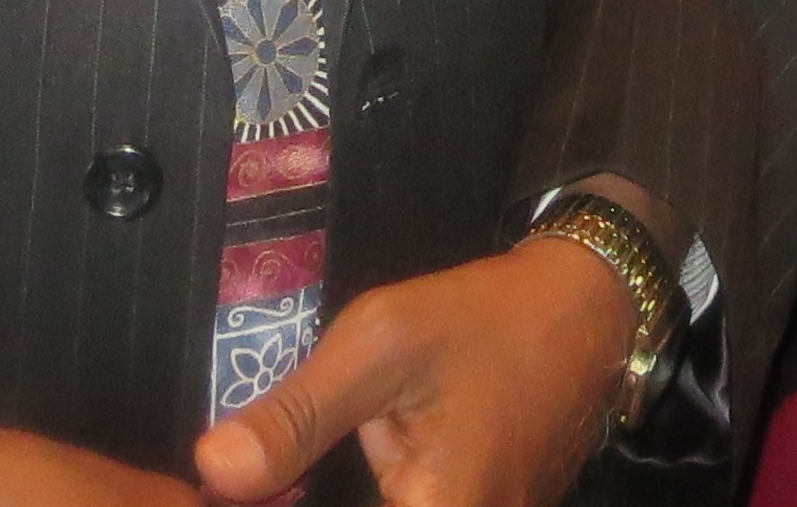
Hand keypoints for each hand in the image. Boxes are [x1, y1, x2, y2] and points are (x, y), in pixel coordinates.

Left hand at [197, 235, 633, 506]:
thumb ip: (297, 415)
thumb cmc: (481, 322)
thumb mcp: (381, 343)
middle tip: (292, 458)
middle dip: (317, 487)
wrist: (585, 310)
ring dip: (356, 486)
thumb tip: (211, 470)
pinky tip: (363, 452)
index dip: (286, 504)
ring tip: (337, 443)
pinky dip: (392, 490)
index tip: (246, 490)